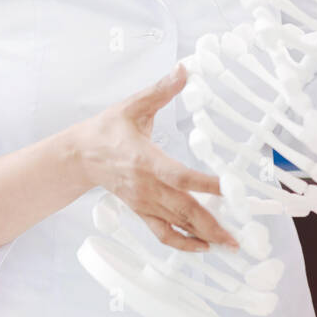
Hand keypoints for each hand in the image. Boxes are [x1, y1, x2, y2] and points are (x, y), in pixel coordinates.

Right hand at [79, 64, 239, 252]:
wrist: (79, 155)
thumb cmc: (107, 129)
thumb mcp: (133, 105)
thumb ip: (161, 89)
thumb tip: (184, 69)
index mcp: (145, 160)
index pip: (179, 176)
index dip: (205, 185)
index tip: (229, 189)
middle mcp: (146, 186)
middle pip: (183, 209)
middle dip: (212, 224)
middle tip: (237, 237)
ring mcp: (143, 202)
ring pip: (177, 224)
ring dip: (204, 236)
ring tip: (229, 245)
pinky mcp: (141, 211)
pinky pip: (163, 232)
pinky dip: (183, 243)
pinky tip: (203, 247)